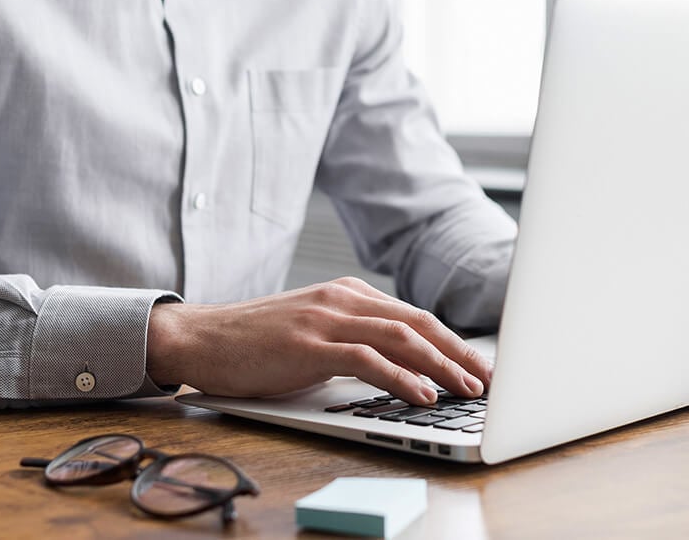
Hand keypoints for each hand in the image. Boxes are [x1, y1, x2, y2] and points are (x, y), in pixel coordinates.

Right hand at [146, 277, 490, 404]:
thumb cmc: (255, 343)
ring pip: (400, 337)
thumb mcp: (313, 333)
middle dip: (459, 352)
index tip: (478, 365)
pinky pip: (367, 359)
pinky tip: (422, 394)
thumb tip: (397, 368)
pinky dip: (400, 377)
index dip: (451, 341)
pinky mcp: (308, 344)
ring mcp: (325, 318)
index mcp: (348, 293)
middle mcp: (343, 298)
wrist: (199, 338)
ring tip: (468, 389)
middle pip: (417, 322)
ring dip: (441, 365)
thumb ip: (353, 340)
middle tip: (489, 380)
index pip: (414, 316)